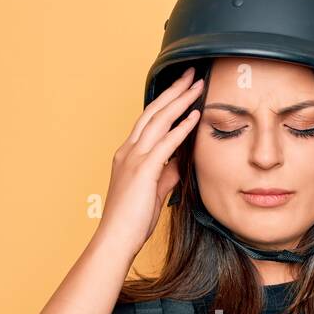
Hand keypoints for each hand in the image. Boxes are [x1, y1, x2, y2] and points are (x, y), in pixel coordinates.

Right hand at [96, 66, 203, 259]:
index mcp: (128, 154)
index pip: (148, 120)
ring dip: (180, 101)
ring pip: (158, 120)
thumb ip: (166, 173)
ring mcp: (133, 159)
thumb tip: (180, 161)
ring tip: (197, 85)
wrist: (115, 240)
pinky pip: (165, 143)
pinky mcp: (142, 170)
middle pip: (153, 111)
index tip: (183, 88)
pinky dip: (181, 127)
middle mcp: (128, 151)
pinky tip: (195, 115)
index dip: (166, 102)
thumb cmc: (131, 221)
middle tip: (192, 74)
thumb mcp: (153, 192)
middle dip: (173, 91)